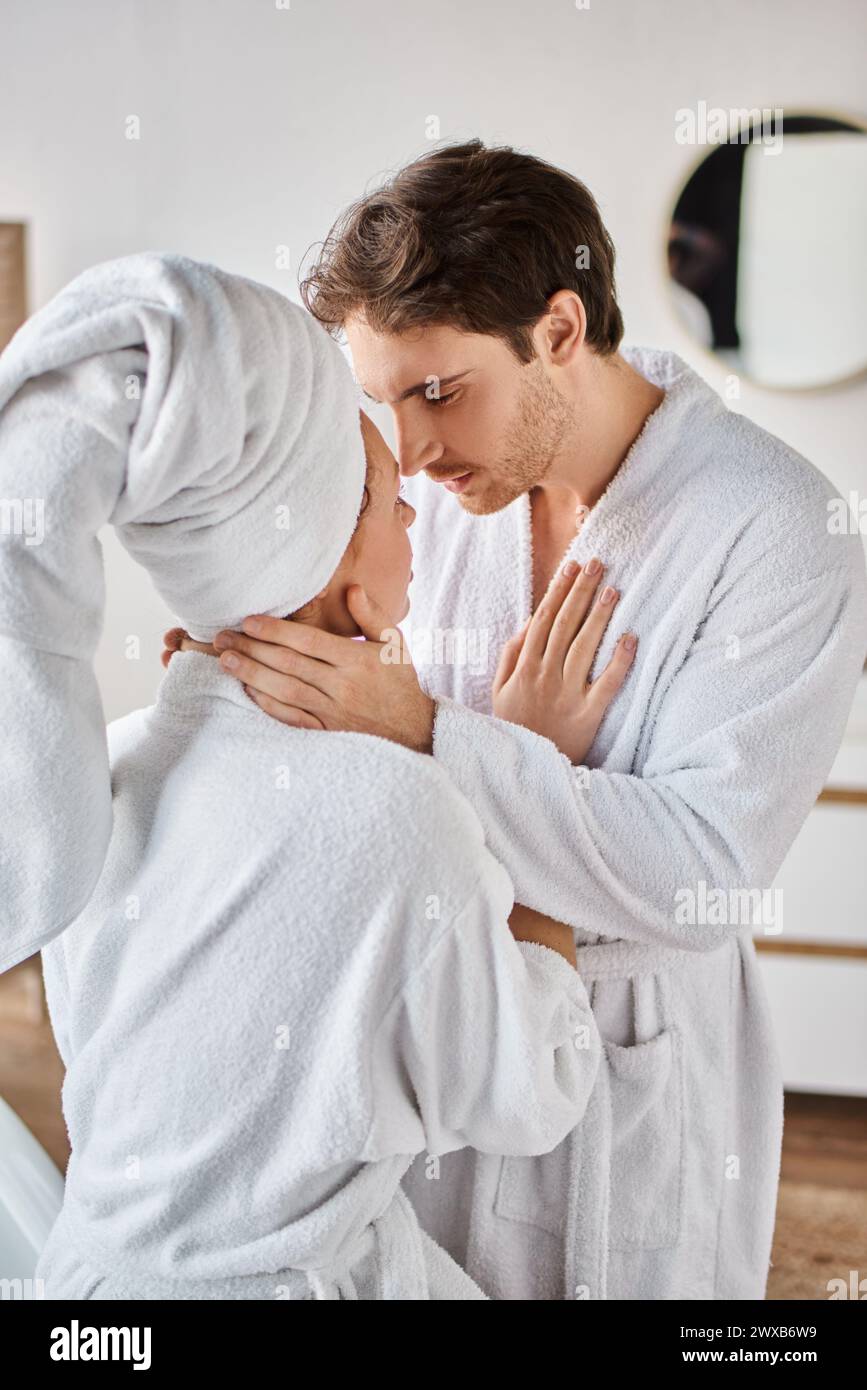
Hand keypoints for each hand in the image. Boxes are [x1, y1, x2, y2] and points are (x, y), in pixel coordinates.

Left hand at [163, 587, 435, 753]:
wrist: (412, 729)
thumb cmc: (400, 680)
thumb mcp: (394, 642)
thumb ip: (371, 614)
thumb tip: (350, 588)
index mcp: (357, 660)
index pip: (308, 642)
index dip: (275, 631)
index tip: (248, 621)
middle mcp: (342, 685)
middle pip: (289, 664)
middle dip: (252, 649)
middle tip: (224, 637)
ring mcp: (332, 711)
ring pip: (284, 690)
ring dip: (252, 674)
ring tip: (226, 660)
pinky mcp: (325, 730)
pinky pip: (290, 717)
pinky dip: (267, 703)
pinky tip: (248, 689)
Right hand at [492, 558, 635, 763]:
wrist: (523, 770)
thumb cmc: (514, 727)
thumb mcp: (499, 691)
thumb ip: (510, 655)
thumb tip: (527, 623)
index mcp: (524, 668)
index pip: (543, 620)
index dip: (558, 592)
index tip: (571, 567)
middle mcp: (545, 675)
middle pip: (565, 625)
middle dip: (581, 591)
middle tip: (597, 564)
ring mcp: (567, 694)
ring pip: (584, 646)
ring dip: (599, 615)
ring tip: (612, 589)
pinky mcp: (588, 714)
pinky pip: (607, 683)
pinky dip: (619, 660)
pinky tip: (630, 637)